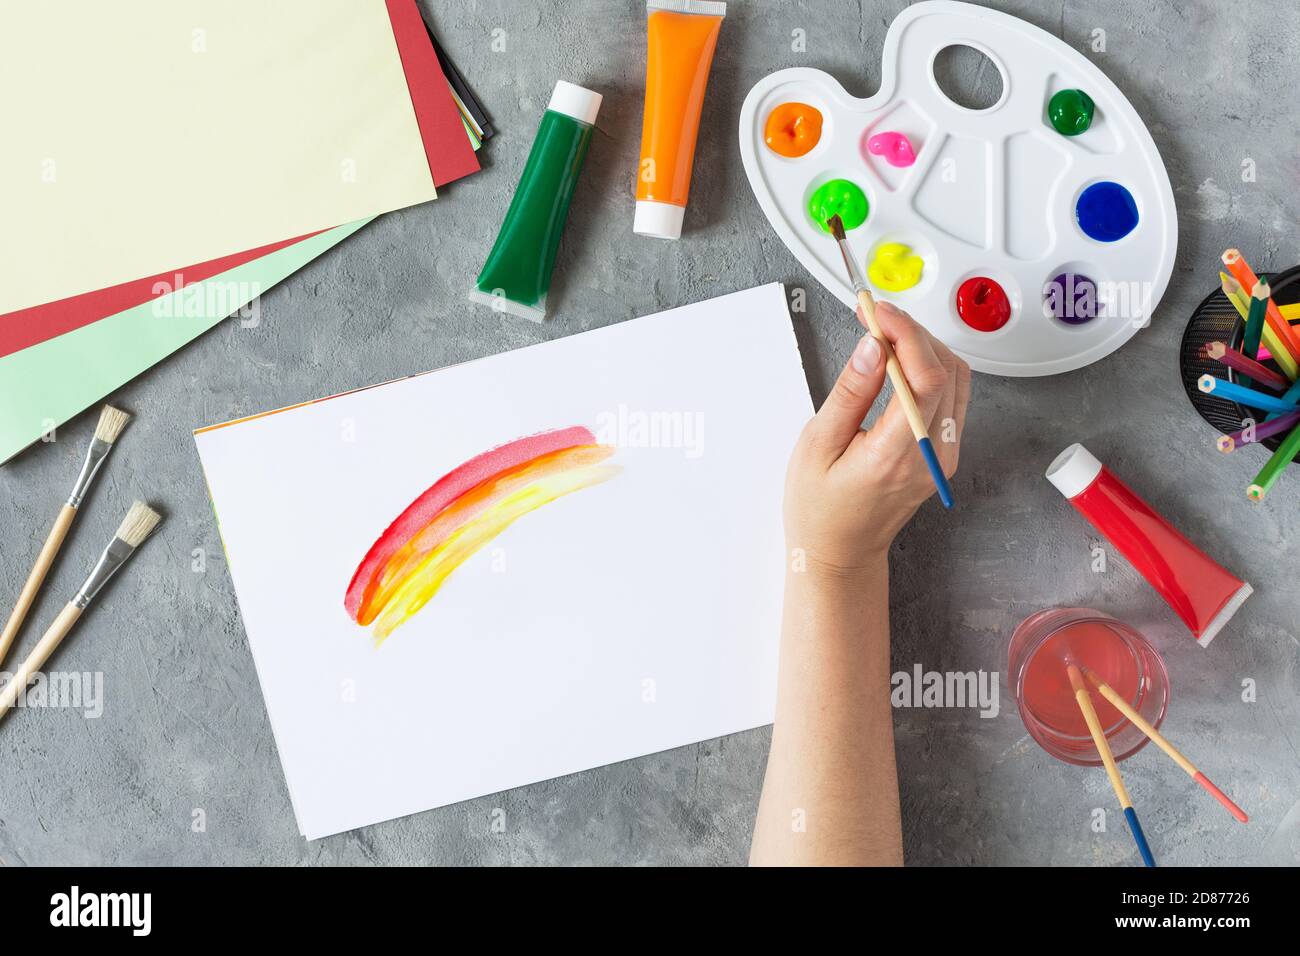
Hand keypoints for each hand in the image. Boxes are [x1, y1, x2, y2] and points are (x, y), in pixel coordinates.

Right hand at [784, 300, 970, 573]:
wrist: (840, 551)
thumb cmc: (820, 508)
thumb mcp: (818, 444)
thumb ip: (850, 392)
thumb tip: (872, 346)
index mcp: (896, 455)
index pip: (925, 378)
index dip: (906, 334)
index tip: (878, 312)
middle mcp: (931, 455)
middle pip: (946, 371)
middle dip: (912, 334)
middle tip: (874, 318)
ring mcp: (944, 455)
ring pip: (956, 379)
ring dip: (924, 348)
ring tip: (884, 337)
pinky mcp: (944, 452)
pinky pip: (951, 396)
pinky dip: (929, 368)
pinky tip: (898, 363)